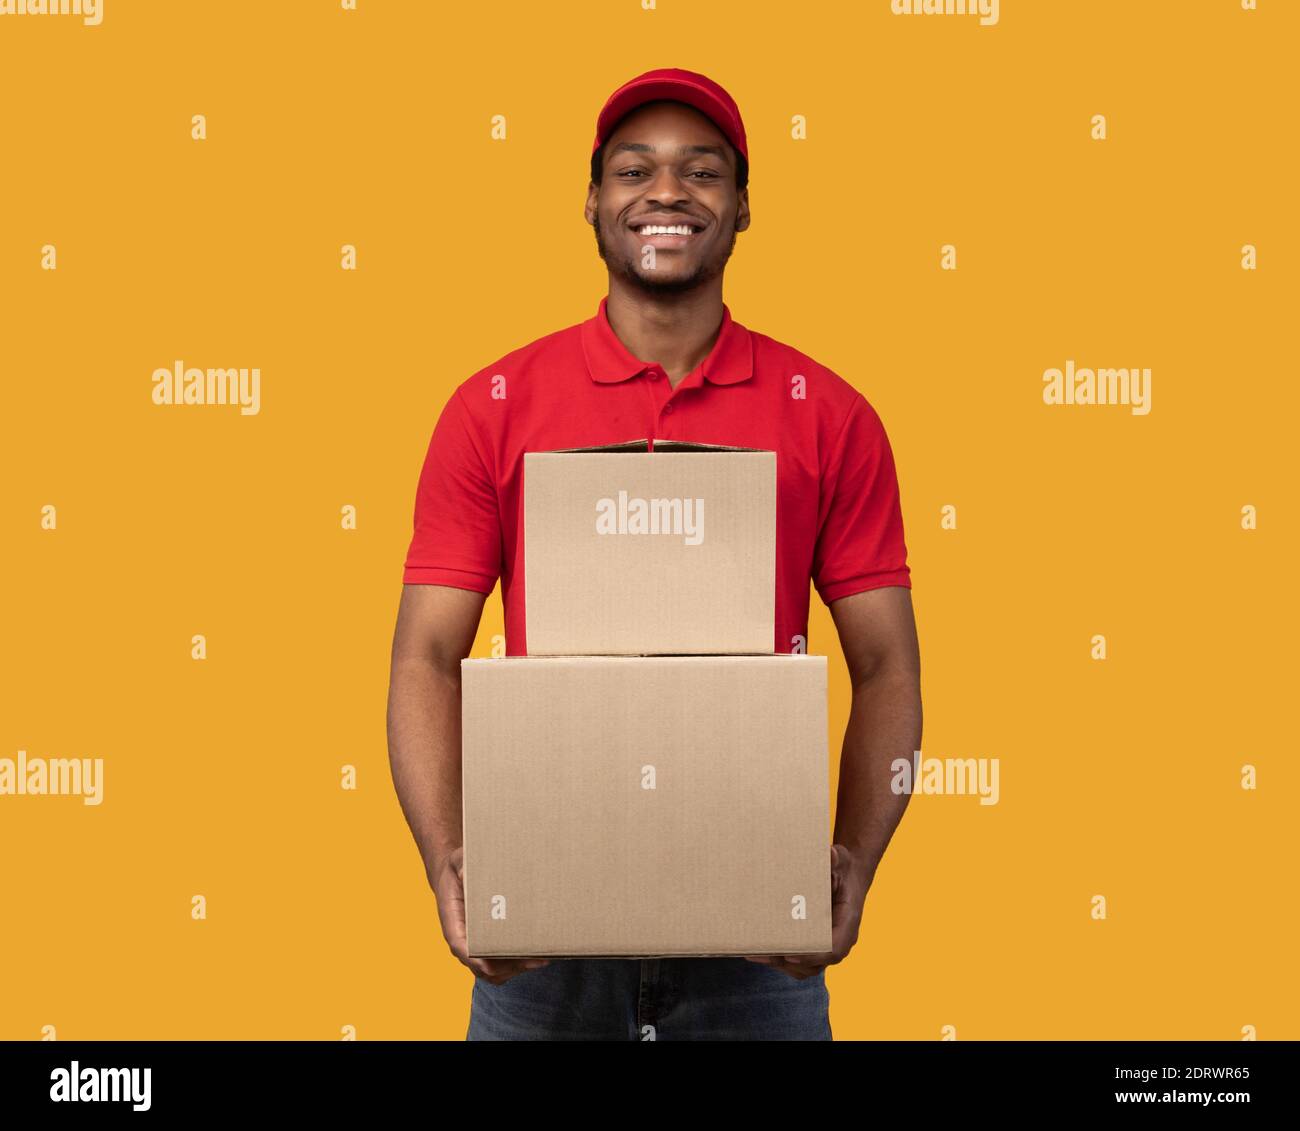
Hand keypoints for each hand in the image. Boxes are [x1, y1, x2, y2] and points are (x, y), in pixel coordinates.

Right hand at [431, 846, 551, 985]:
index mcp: (453, 922)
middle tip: (535, 958)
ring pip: (493, 972)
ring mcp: (474, 948)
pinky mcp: (486, 948)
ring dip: (516, 969)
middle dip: (508, 966)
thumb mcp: (458, 861)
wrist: (456, 877)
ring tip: (542, 959)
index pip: (460, 947)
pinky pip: (500, 967)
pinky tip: (537, 956)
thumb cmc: (458, 869)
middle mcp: (462, 941)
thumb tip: (466, 871)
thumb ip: (462, 864)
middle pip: (482, 967)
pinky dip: (517, 967)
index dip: (475, 958)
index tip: (490, 963)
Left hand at [742, 844, 872, 979]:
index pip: (835, 947)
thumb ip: (835, 858)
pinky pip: (800, 963)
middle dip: (787, 960)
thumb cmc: (843, 868)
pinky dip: (780, 960)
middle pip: (815, 962)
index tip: (792, 955)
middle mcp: (841, 938)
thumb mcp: (842, 859)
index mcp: (848, 921)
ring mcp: (829, 945)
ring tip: (754, 953)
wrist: (848, 876)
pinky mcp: (817, 947)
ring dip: (780, 963)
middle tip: (760, 953)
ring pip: (806, 967)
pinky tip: (759, 951)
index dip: (814, 955)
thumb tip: (830, 854)